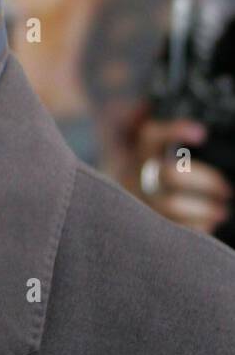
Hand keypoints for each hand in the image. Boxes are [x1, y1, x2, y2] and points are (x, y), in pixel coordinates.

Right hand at [129, 118, 231, 234]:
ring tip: (222, 211)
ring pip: (172, 205)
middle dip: (205, 181)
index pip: (152, 136)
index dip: (174, 132)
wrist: (128, 202)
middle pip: (169, 174)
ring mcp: (140, 200)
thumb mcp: (154, 149)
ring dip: (204, 209)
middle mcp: (136, 175)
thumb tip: (181, 124)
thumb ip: (164, 134)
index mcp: (141, 152)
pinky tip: (208, 223)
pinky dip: (197, 228)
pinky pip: (175, 230)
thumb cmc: (156, 172)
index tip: (201, 133)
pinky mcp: (147, 225)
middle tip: (225, 188)